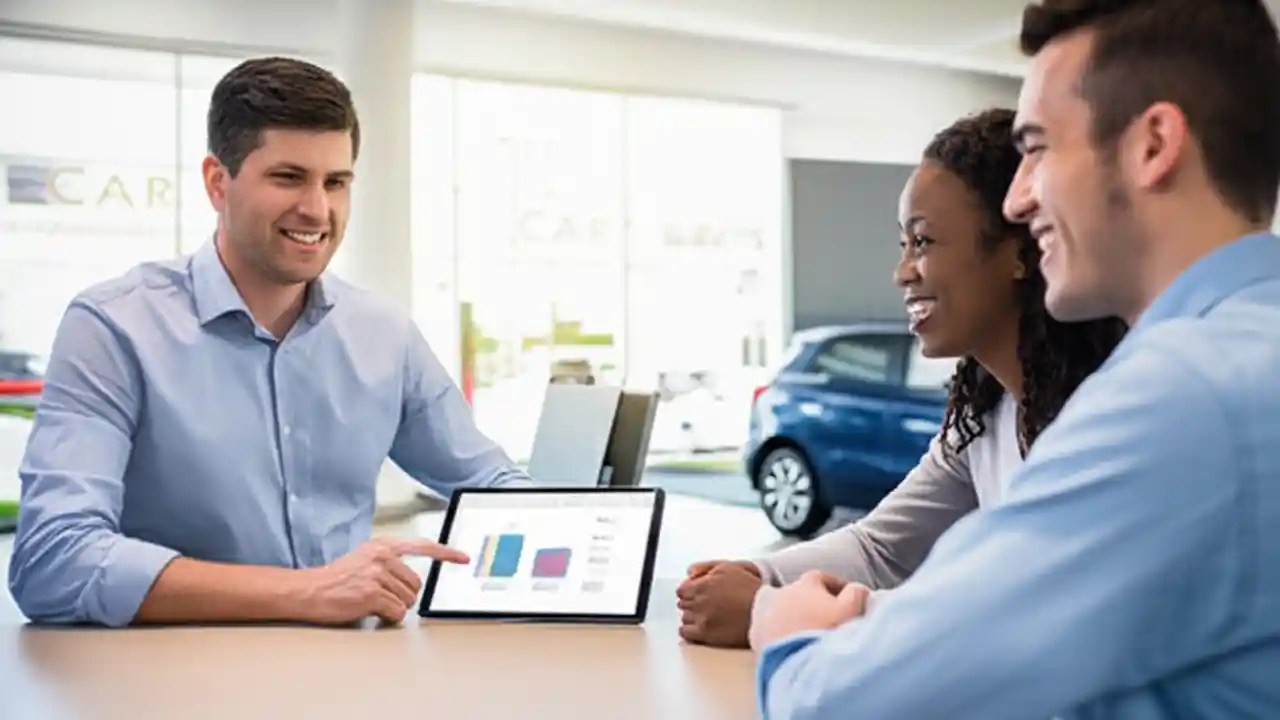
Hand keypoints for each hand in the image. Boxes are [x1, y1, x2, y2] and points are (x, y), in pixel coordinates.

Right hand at [298, 537, 469, 624]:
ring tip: (372, 601)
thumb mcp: (366, 558)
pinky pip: (396, 613)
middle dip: (403, 596)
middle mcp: (383, 556)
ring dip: (393, 607)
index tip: (462, 558)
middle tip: (381, 596)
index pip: (423, 545)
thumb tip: (413, 580)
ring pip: (408, 601)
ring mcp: (378, 575)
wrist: (310, 590)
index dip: (446, 553)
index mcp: (383, 545)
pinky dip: (387, 617)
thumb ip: (390, 562)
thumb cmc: (337, 578)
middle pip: (417, 585)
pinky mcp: (372, 594)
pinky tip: (370, 610)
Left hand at [675, 560, 762, 646]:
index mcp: (703, 584)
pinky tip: (699, 629)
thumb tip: (689, 573)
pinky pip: (686, 633)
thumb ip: (705, 567)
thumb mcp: (728, 567)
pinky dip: (689, 631)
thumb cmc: (751, 589)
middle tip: (704, 606)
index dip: (689, 592)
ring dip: (691, 617)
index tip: (696, 595)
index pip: (681, 590)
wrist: (765, 612)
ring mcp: (702, 618)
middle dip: (691, 604)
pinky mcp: (706, 635)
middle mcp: (699, 601)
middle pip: (682, 604)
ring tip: (706, 617)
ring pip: (684, 618)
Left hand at [748, 570, 868, 651]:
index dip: (834, 587)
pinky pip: (764, 629)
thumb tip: (857, 589)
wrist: (798, 664)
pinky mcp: (754, 636)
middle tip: (822, 618)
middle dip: (808, 602)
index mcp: (805, 584)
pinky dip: (773, 633)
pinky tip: (784, 645)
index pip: (820, 578)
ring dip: (786, 616)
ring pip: (774, 608)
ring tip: (800, 631)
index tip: (845, 598)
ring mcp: (763, 614)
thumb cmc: (828, 633)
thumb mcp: (852, 610)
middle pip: (795, 592)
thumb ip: (858, 593)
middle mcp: (780, 593)